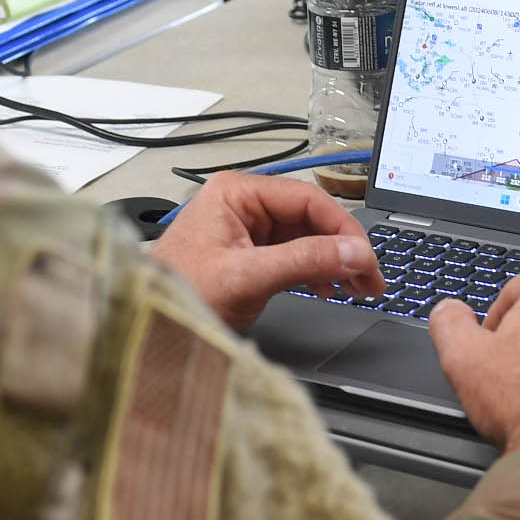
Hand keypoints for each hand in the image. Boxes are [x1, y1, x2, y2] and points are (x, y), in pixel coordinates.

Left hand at [146, 173, 384, 329]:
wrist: (148, 326)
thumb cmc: (178, 293)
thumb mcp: (247, 276)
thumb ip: (304, 261)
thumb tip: (353, 252)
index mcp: (236, 193)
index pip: (308, 199)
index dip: (343, 229)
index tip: (367, 257)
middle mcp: (242, 206)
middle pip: (310, 219)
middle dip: (343, 248)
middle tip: (372, 279)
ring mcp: (245, 231)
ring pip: (306, 238)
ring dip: (334, 262)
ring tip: (358, 289)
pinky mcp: (247, 256)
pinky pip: (293, 256)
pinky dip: (315, 272)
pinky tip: (329, 288)